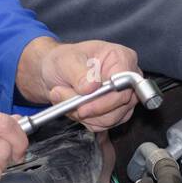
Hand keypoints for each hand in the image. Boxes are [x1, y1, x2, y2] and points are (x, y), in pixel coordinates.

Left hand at [17, 37, 139, 130]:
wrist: (55, 72)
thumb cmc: (64, 60)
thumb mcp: (65, 60)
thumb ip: (78, 73)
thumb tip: (91, 87)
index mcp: (121, 58)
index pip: (125, 84)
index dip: (106, 98)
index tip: (84, 106)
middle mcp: (125, 78)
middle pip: (119, 104)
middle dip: (89, 107)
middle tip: (64, 97)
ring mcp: (122, 97)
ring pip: (110, 118)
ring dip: (83, 114)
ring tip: (64, 97)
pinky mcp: (114, 112)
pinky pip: (102, 125)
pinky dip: (84, 119)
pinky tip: (72, 106)